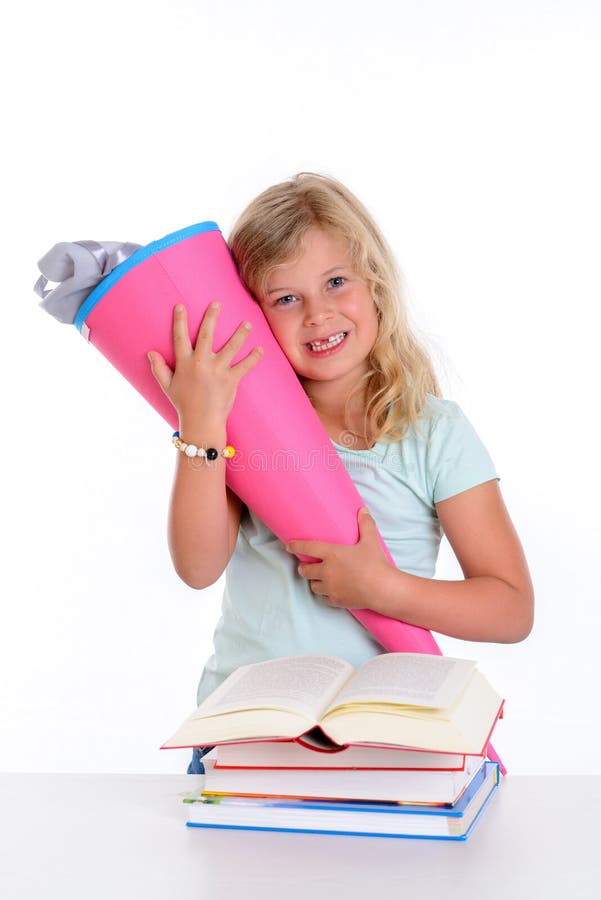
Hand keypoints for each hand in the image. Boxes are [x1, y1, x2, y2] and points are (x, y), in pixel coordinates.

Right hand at [147, 303, 262, 424]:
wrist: (201, 423)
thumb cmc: (184, 404)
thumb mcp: (168, 386)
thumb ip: (159, 368)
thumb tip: (150, 353)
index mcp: (185, 363)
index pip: (180, 337)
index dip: (180, 320)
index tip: (181, 306)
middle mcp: (201, 364)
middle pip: (206, 334)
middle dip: (212, 317)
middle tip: (217, 303)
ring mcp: (218, 371)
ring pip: (231, 347)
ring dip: (240, 333)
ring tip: (247, 323)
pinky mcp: (231, 380)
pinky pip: (245, 366)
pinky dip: (254, 357)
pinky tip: (261, 349)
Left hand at [286, 508, 391, 609]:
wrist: (383, 589)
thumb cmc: (376, 563)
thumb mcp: (371, 541)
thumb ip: (365, 524)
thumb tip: (363, 510)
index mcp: (331, 554)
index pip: (307, 548)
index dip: (295, 546)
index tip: (288, 546)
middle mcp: (326, 571)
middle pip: (305, 570)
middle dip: (304, 567)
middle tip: (307, 565)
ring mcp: (330, 587)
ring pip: (313, 585)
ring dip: (314, 581)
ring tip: (320, 578)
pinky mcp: (336, 600)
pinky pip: (324, 598)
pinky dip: (326, 594)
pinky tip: (332, 591)